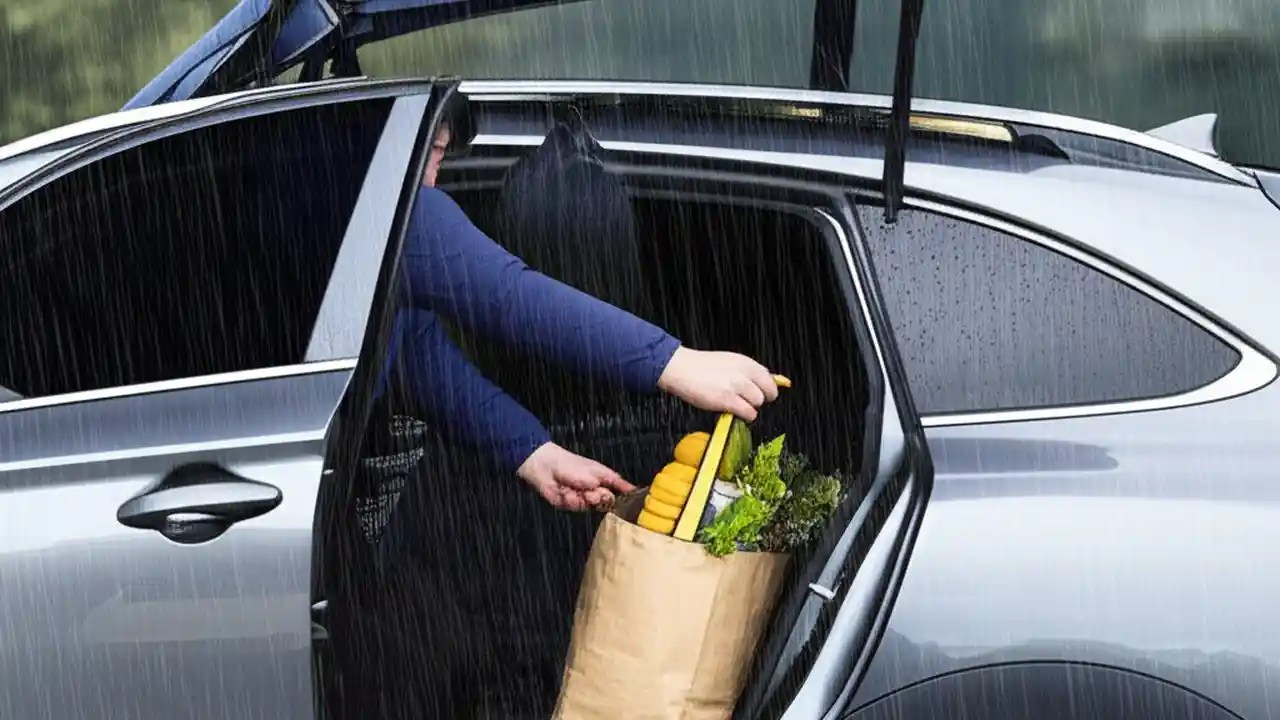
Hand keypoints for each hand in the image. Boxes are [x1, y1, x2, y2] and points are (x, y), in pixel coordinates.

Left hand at [517, 442, 636, 510]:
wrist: (545, 467)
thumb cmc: (570, 464)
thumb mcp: (593, 472)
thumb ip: (607, 485)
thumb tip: (617, 496)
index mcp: (604, 478)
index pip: (622, 488)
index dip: (629, 495)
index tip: (636, 502)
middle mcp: (597, 489)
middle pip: (608, 501)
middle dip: (599, 498)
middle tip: (590, 491)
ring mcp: (585, 497)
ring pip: (592, 506)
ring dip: (583, 499)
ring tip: (574, 489)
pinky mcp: (572, 503)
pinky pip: (577, 507)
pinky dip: (571, 501)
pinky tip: (565, 493)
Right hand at [657, 346, 779, 421]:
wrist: (681, 368)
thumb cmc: (701, 366)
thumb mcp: (729, 362)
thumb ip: (746, 372)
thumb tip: (763, 382)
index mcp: (745, 362)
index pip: (769, 378)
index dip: (766, 389)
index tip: (763, 394)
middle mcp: (743, 372)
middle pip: (768, 392)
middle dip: (760, 399)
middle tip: (749, 401)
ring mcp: (736, 386)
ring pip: (758, 403)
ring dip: (750, 407)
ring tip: (737, 405)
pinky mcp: (727, 399)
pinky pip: (748, 413)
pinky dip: (745, 416)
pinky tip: (734, 411)